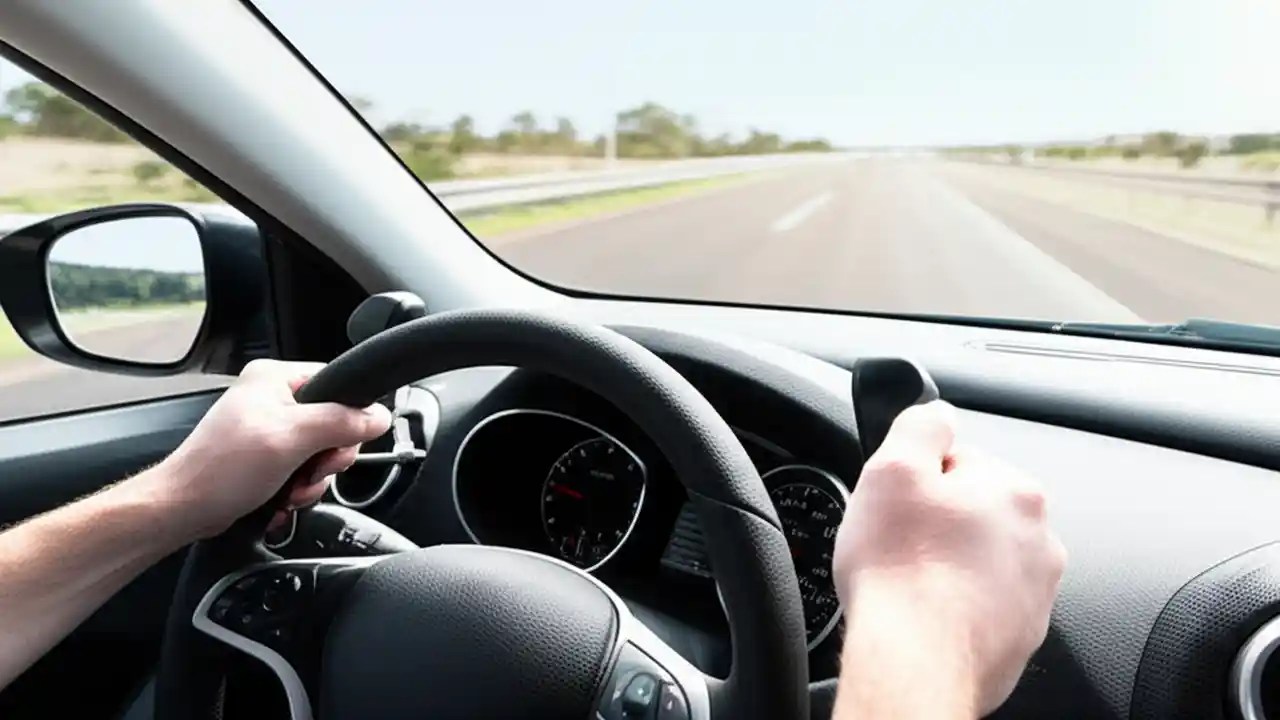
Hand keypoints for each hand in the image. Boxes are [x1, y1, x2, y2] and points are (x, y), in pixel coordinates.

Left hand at [148, 359, 391, 539]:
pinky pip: (303, 468)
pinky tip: (283, 497)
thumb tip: (379, 416)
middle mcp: (272, 398)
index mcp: (275, 377)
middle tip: (312, 470)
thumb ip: (342, 422)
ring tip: (291, 488)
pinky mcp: (265, 456)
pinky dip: (299, 487)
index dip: (348, 417)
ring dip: (313, 478)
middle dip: (327, 457)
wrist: (184, 508)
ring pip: (320, 451)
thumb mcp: (293, 438)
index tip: (338, 444)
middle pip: (333, 423)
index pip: (337, 384)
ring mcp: (268, 428)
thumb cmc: (223, 469)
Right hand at [832, 401, 1065, 715]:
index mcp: (1016, 491)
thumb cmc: (901, 572)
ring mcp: (1033, 594)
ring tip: (910, 582)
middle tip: (897, 543)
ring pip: (978, 561)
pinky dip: (955, 607)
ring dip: (947, 565)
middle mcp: (1039, 541)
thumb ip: (921, 424)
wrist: (915, 662)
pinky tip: (926, 614)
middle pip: (972, 512)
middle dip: (935, 523)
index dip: (915, 480)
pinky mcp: (1019, 637)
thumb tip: (938, 412)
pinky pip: (981, 605)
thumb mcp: (892, 467)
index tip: (895, 504)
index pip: (959, 462)